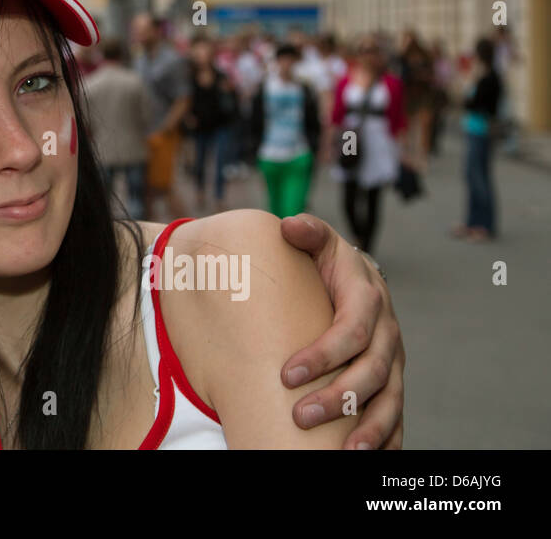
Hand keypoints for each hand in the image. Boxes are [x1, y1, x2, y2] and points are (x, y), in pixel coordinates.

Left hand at [277, 213, 404, 448]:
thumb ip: (307, 232)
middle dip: (338, 397)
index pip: (351, 331)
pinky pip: (396, 416)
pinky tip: (368, 458)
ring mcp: (393, 362)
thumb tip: (289, 225)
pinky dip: (387, 439)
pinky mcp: (392, 382)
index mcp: (368, 299)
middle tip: (300, 416)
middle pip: (371, 373)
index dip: (323, 354)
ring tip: (344, 453)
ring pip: (389, 401)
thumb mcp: (319, 241)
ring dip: (369, 429)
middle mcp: (387, 334)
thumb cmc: (326, 262)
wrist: (353, 277)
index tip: (287, 374)